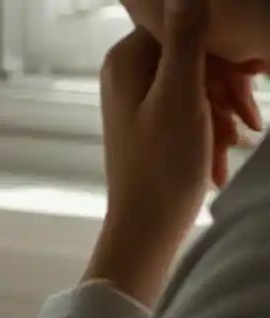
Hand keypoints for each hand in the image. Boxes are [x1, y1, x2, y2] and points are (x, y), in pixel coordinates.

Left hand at [88, 1, 261, 305]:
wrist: (146, 228)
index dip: (225, 52)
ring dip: (224, 114)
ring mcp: (137, 98)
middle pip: (197, 57)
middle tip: (249, 124)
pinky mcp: (151, 122)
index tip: (254, 77)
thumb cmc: (161, 166)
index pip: (189, 26)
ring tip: (235, 145)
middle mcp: (125, 73)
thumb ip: (186, 40)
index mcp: (126, 59)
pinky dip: (211, 132)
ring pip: (201, 85)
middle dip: (228, 90)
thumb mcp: (181, 96)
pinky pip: (193, 110)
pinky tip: (221, 160)